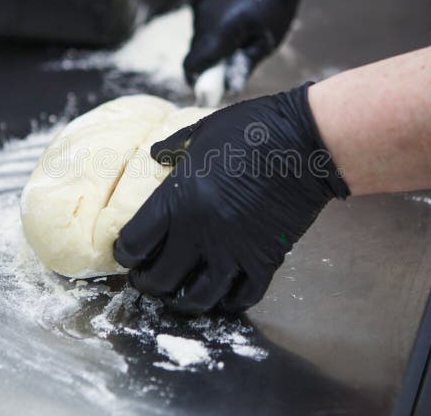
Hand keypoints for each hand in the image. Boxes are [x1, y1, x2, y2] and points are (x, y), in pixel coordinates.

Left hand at [113, 84, 348, 313]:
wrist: (307, 142)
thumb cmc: (253, 130)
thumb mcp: (203, 130)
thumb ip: (173, 146)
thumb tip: (154, 155)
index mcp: (180, 199)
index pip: (134, 244)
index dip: (124, 254)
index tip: (126, 252)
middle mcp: (202, 232)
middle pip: (160, 279)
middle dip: (146, 283)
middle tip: (146, 278)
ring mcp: (235, 250)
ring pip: (198, 298)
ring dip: (182, 301)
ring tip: (178, 294)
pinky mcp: (266, 259)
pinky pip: (242, 297)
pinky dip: (227, 301)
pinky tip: (220, 292)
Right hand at [184, 0, 311, 89]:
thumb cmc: (275, 2)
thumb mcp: (266, 42)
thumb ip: (243, 67)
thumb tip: (229, 89)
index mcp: (218, 30)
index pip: (193, 66)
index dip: (199, 80)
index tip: (211, 86)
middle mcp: (202, 15)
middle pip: (196, 51)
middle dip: (211, 61)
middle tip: (233, 59)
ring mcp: (198, 1)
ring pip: (199, 35)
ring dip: (213, 41)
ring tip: (238, 32)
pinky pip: (201, 18)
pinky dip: (213, 24)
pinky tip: (234, 15)